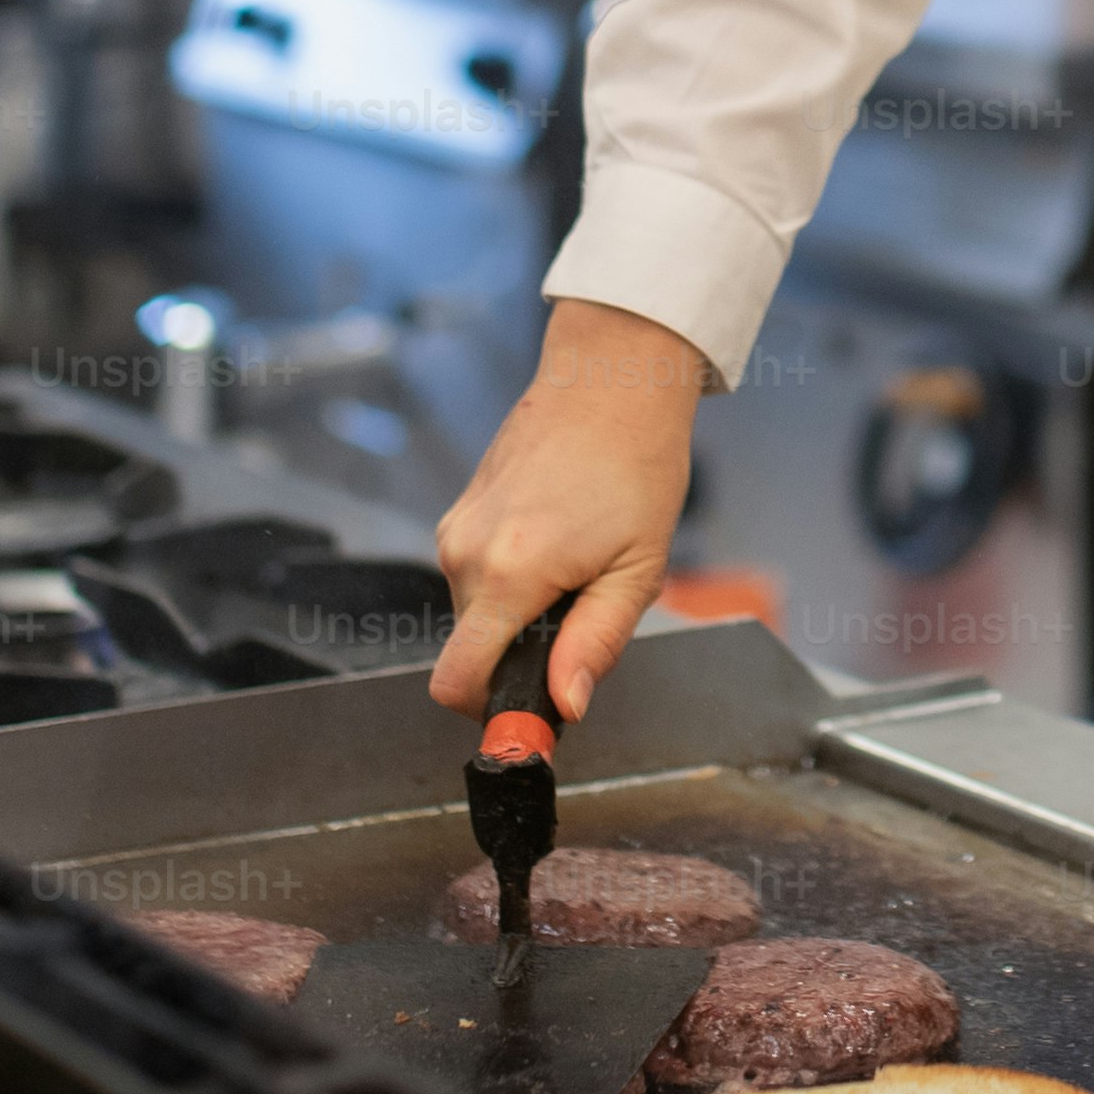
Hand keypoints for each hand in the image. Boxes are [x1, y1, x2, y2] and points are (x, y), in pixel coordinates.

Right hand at [430, 298, 709, 720]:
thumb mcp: (638, 568)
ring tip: (579, 564)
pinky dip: (512, 580)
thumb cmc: (637, 466)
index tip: (534, 713)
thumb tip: (566, 707)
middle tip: (585, 611)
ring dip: (521, 613)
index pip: (457, 680)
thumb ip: (595, 644)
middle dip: (523, 653)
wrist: (609, 380)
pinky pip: (476, 575)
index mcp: (508, 574)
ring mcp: (455, 528)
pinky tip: (559, 540)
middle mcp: (464, 553)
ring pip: (477, 614)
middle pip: (474, 651)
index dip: (491, 711)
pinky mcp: (458, 512)